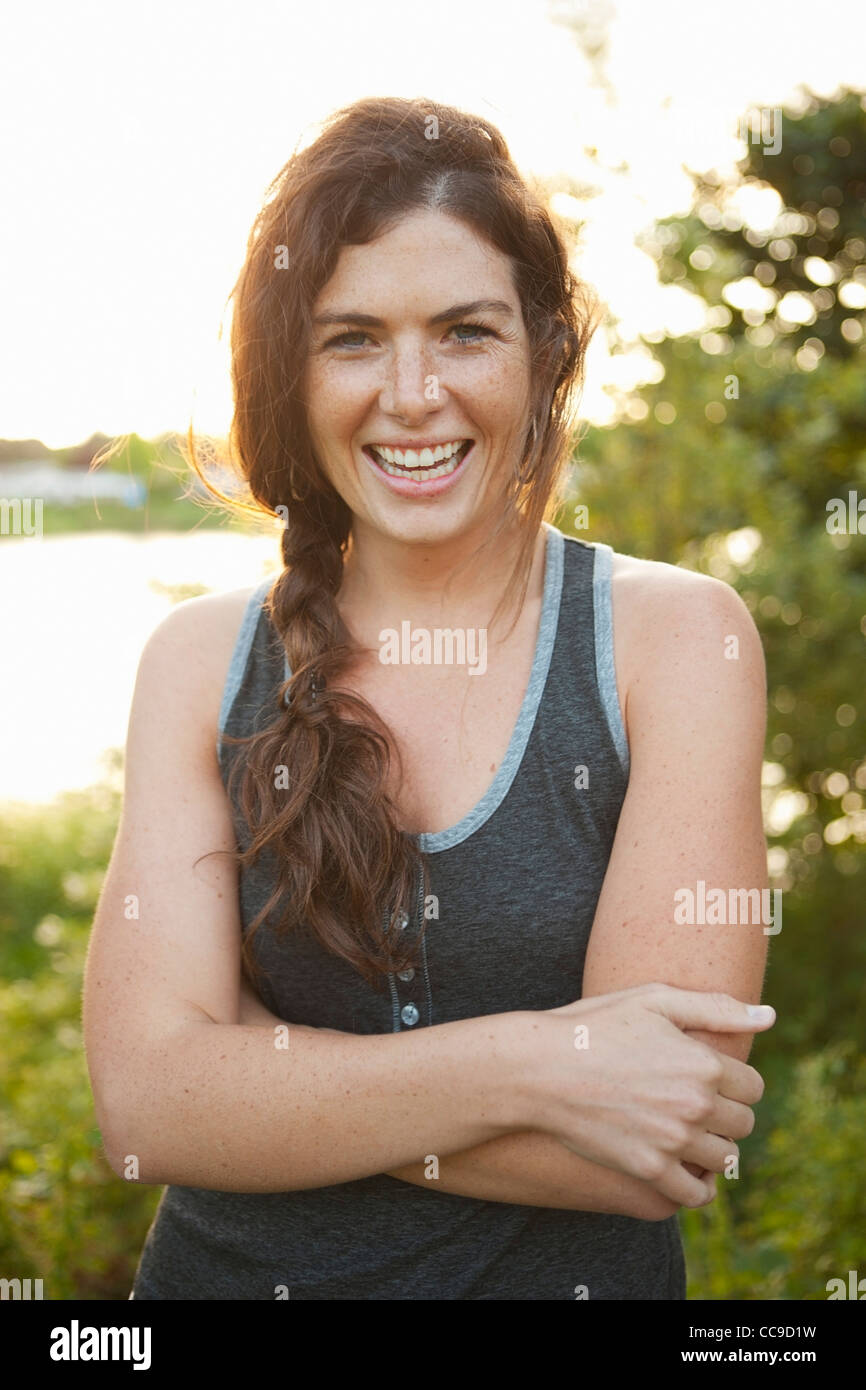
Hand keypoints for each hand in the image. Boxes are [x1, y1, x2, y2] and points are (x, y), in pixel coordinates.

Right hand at [518, 983, 772, 1207]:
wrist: (539, 1069)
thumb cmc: (595, 1026)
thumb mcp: (653, 1000)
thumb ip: (716, 1009)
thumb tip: (769, 1017)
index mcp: (703, 1063)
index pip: (753, 1086)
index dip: (734, 1081)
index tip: (710, 1078)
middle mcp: (695, 1105)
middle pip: (743, 1123)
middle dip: (726, 1113)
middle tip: (695, 1104)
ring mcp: (672, 1141)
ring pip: (725, 1159)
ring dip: (713, 1148)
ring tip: (688, 1133)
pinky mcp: (648, 1169)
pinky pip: (696, 1194)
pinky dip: (698, 1187)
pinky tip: (684, 1169)